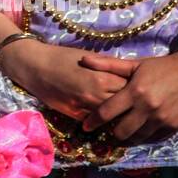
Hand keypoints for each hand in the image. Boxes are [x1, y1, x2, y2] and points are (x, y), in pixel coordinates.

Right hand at [0, 39, 130, 121]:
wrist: (35, 66)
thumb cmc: (61, 57)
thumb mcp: (88, 56)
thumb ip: (108, 67)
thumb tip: (127, 72)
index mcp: (101, 77)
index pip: (129, 87)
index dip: (137, 88)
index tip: (142, 86)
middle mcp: (96, 95)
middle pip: (124, 105)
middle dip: (131, 104)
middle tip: (138, 102)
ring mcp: (85, 107)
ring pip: (112, 116)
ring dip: (119, 114)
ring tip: (126, 112)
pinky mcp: (75, 114)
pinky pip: (96, 120)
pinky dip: (103, 119)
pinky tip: (108, 117)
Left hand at [78, 42, 177, 141]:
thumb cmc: (163, 66)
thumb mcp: (136, 63)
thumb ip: (108, 64)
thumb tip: (83, 60)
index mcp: (135, 91)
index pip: (107, 112)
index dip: (93, 121)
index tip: (86, 126)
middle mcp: (148, 108)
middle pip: (121, 132)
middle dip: (112, 132)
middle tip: (108, 130)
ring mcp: (163, 119)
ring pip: (138, 138)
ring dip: (128, 137)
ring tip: (123, 132)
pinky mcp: (175, 126)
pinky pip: (154, 138)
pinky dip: (145, 136)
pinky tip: (140, 131)